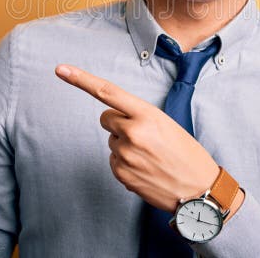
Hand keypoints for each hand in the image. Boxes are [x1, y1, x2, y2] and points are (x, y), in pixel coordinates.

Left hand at [54, 64, 219, 212]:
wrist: (198, 189)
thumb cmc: (185, 153)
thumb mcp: (166, 124)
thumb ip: (138, 116)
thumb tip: (112, 120)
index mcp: (147, 115)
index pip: (108, 92)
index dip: (81, 79)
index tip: (61, 69)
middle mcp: (133, 133)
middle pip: (106, 117)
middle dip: (118, 122)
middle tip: (144, 136)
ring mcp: (125, 155)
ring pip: (111, 140)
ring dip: (124, 145)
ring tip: (150, 156)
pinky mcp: (120, 174)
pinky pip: (113, 160)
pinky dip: (125, 163)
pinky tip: (145, 169)